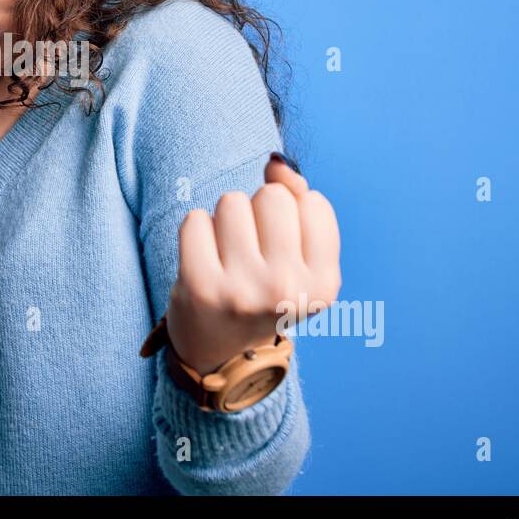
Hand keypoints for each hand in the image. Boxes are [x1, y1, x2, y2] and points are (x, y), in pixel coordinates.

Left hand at [165, 156, 341, 374]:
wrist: (219, 355)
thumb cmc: (262, 291)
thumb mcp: (298, 257)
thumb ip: (298, 200)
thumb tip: (275, 163)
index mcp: (323, 285)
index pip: (312, 201)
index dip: (293, 215)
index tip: (282, 250)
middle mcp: (287, 290)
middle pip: (272, 196)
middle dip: (257, 212)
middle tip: (251, 251)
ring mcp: (242, 290)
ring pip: (231, 201)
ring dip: (224, 220)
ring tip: (226, 255)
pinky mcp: (200, 287)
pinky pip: (195, 219)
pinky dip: (196, 230)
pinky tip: (203, 258)